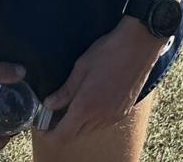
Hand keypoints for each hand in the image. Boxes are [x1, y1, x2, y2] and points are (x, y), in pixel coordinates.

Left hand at [41, 19, 166, 140]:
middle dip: (61, 129)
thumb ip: (65, 91)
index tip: (42, 124)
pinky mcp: (123, 111)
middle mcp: (100, 117)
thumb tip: (48, 105)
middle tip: (53, 112)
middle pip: (74, 136)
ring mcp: (113, 116)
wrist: (140, 45)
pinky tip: (91, 100)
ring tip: (72, 104)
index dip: (48, 135)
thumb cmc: (109, 52)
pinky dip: (92, 119)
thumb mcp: (81, 67)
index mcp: (85, 107)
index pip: (61, 137)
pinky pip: (102, 123)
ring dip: (77, 124)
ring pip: (88, 130)